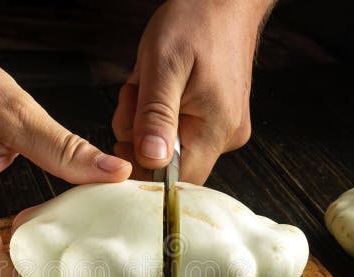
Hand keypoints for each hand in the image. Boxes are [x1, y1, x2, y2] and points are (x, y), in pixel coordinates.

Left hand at [112, 0, 273, 183]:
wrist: (223, 0)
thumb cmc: (196, 22)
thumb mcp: (162, 65)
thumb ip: (155, 115)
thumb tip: (151, 158)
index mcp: (215, 129)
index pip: (174, 181)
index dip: (142, 166)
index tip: (128, 133)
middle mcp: (225, 136)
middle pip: (167, 165)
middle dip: (139, 136)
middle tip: (136, 96)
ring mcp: (222, 130)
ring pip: (168, 148)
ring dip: (145, 121)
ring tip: (148, 85)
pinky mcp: (216, 121)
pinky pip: (177, 132)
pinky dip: (159, 114)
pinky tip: (160, 89)